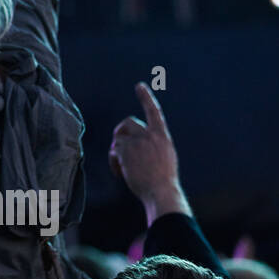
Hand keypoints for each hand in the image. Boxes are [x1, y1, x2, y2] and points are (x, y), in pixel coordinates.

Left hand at [108, 83, 187, 224]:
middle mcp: (150, 135)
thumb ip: (152, 145)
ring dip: (117, 152)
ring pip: (118, 138)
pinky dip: (114, 163)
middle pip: (127, 123)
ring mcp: (137, 142)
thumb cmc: (163, 180)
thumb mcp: (165, 157)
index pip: (154, 112)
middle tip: (120, 149)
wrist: (161, 191)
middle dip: (120, 133)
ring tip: (123, 167)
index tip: (139, 86)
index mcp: (162, 136)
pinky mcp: (125, 150)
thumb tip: (133, 143)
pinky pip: (114, 151)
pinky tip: (120, 174)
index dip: (146, 98)